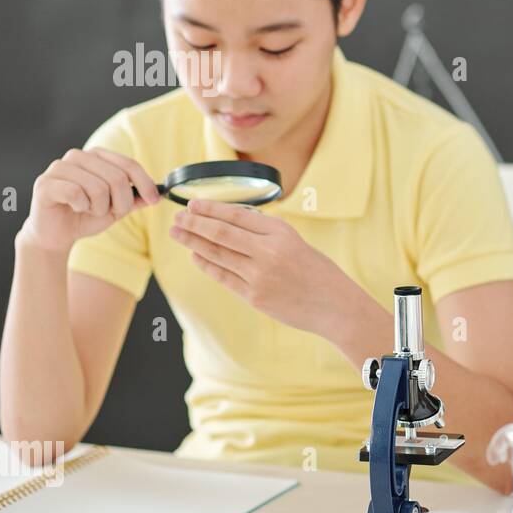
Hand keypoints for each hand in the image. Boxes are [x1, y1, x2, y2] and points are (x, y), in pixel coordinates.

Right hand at [22, 148, 160, 253]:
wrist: (56, 234)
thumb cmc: (86, 216)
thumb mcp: (117, 208)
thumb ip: (135, 199)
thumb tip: (157, 194)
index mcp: (97, 156)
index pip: (129, 164)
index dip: (145, 183)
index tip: (155, 201)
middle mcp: (78, 156)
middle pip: (117, 178)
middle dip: (121, 203)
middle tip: (112, 213)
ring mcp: (59, 167)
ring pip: (98, 188)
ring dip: (100, 208)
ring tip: (89, 210)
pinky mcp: (45, 183)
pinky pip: (76, 193)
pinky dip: (81, 207)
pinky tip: (75, 208)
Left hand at [169, 199, 360, 333]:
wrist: (336, 306)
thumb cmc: (319, 273)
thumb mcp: (297, 243)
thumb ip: (268, 235)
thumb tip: (232, 224)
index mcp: (282, 233)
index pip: (236, 215)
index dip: (211, 209)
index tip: (193, 205)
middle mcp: (269, 252)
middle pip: (220, 233)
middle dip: (194, 224)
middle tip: (177, 218)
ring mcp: (259, 275)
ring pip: (217, 254)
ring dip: (193, 242)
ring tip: (178, 234)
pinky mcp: (254, 296)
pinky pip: (222, 277)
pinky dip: (206, 264)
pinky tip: (196, 256)